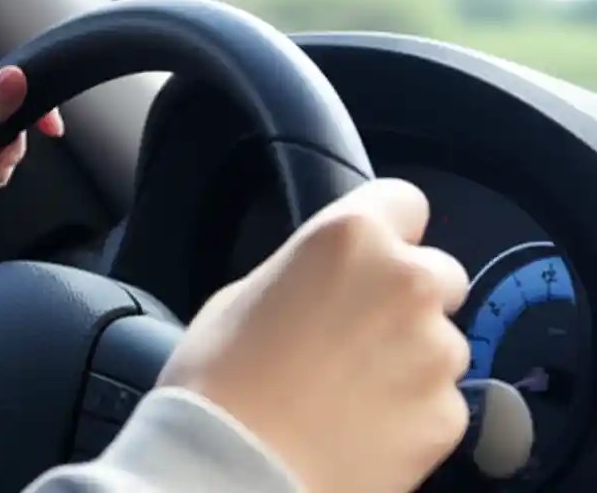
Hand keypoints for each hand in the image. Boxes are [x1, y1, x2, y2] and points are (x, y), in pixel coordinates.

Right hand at [158, 179, 470, 492]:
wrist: (233, 469)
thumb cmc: (218, 382)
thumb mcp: (239, 297)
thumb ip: (300, 274)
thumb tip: (319, 283)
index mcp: (347, 237)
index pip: (403, 201)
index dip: (384, 231)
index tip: (367, 257)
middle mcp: (405, 282)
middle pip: (436, 272)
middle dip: (405, 297)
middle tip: (354, 332)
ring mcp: (435, 351)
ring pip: (442, 341)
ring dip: (409, 358)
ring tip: (348, 390)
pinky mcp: (449, 415)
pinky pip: (440, 401)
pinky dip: (410, 411)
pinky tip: (359, 426)